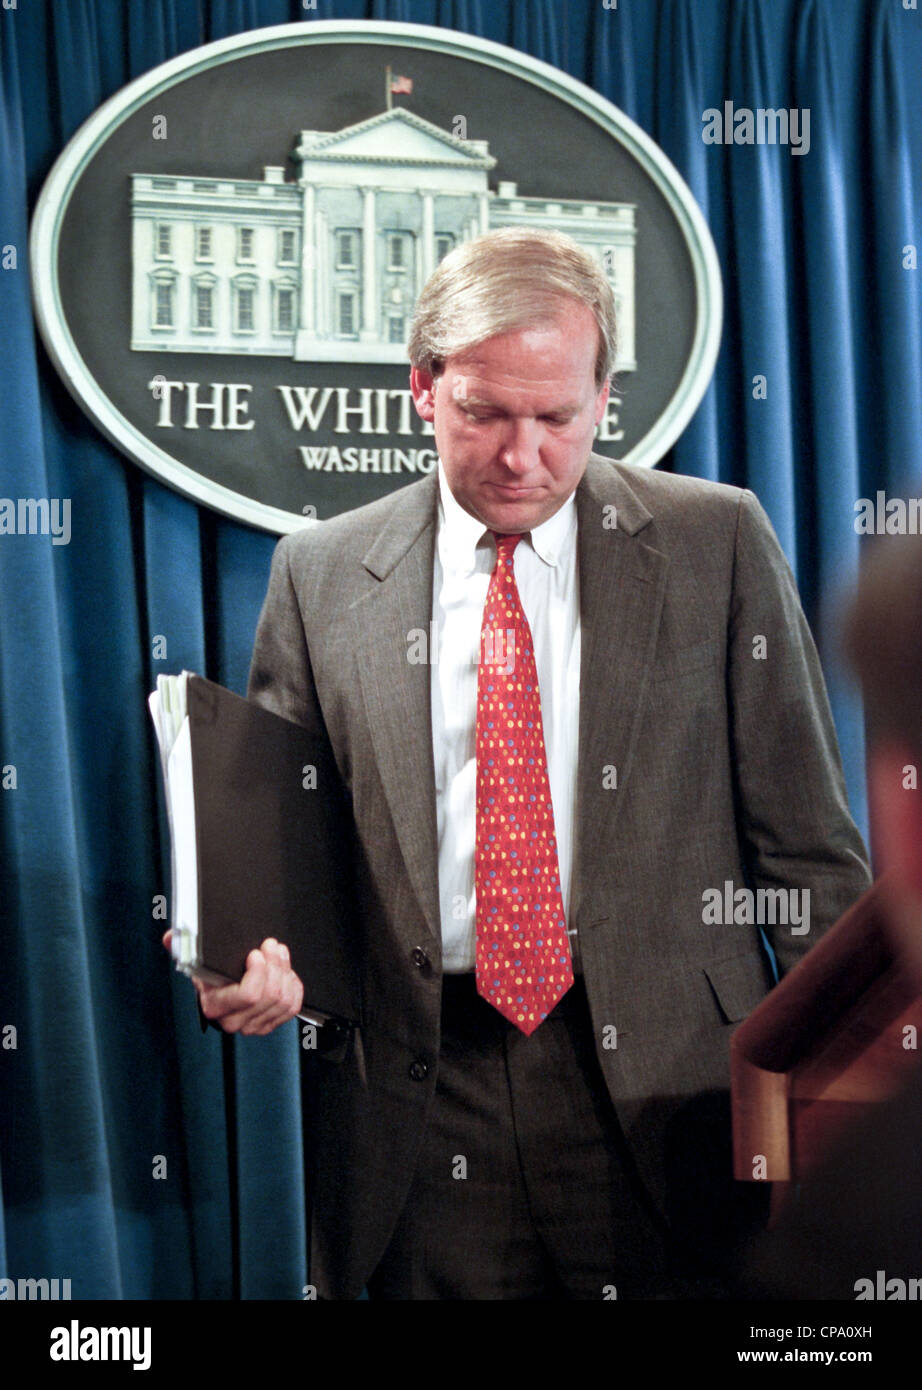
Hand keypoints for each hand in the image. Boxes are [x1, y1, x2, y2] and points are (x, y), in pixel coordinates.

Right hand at [161, 931, 303, 1034]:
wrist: (218, 991)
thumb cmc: (208, 972)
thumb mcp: (195, 959)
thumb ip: (182, 946)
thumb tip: (170, 937)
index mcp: (215, 1006)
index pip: (248, 995)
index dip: (259, 971)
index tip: (255, 953)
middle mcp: (234, 1021)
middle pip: (270, 995)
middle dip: (275, 965)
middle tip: (272, 946)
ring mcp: (253, 1026)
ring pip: (283, 1000)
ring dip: (286, 972)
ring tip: (279, 954)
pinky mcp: (268, 1024)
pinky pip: (291, 1009)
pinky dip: (294, 988)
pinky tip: (286, 973)